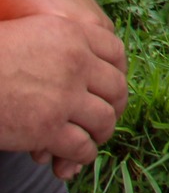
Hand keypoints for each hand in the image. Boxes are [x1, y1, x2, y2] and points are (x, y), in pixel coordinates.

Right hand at [0, 14, 127, 169]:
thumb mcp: (26, 33)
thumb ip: (56, 43)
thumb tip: (75, 58)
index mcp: (71, 34)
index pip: (115, 52)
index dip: (117, 72)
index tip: (111, 86)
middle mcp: (76, 63)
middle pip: (115, 88)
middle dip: (114, 106)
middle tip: (106, 117)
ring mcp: (64, 97)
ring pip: (103, 120)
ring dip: (101, 133)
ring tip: (93, 140)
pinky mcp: (48, 129)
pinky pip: (81, 146)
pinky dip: (81, 156)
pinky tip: (73, 159)